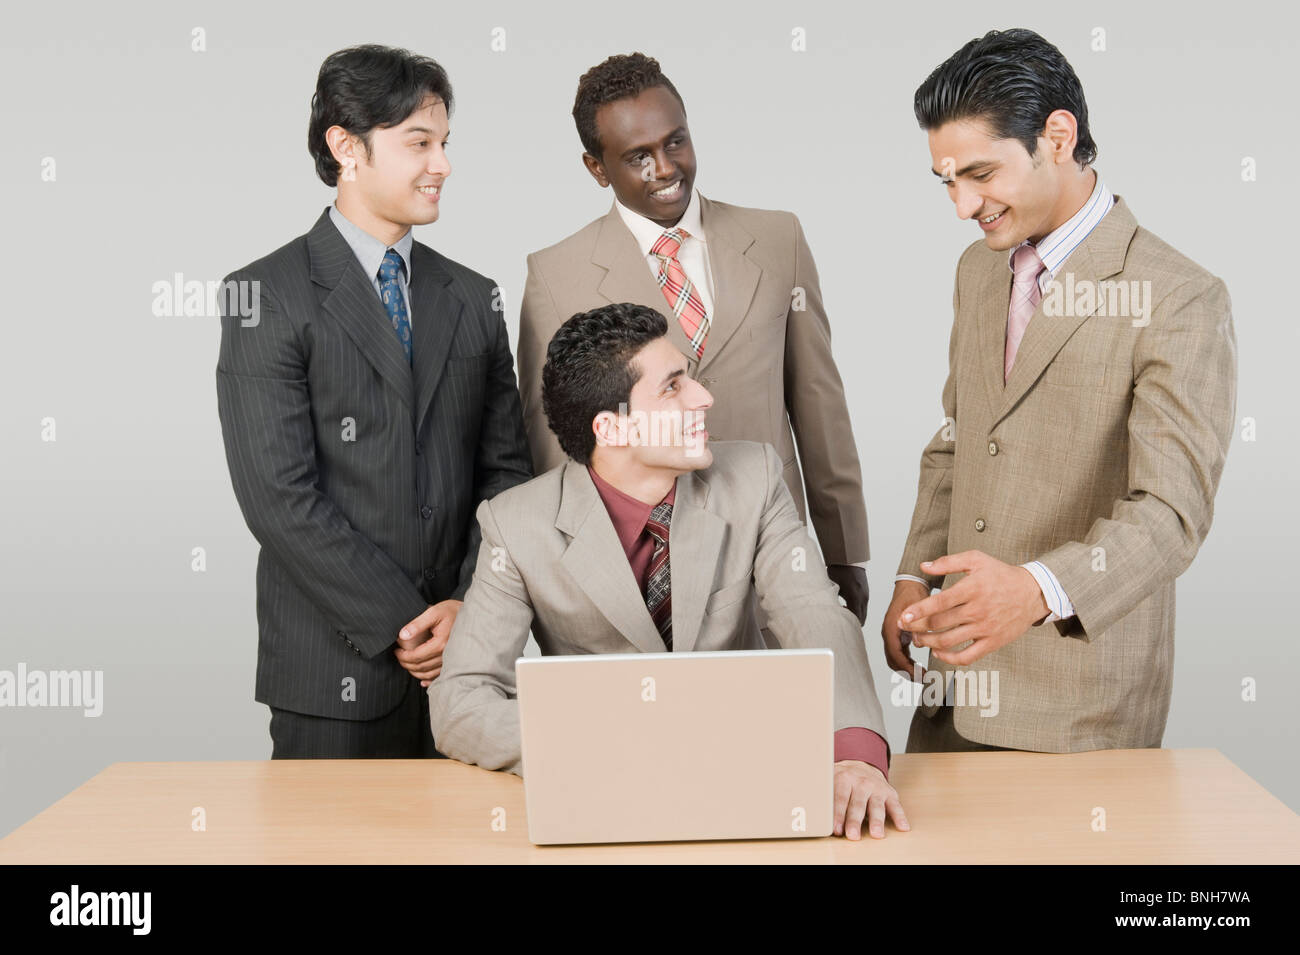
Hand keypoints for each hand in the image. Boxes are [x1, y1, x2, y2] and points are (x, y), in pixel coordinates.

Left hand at [395, 599, 461, 686]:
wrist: (471, 615)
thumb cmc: (451, 611)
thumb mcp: (433, 612)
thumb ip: (417, 624)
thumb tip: (402, 636)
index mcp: (440, 643)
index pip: (416, 656)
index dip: (403, 656)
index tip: (396, 651)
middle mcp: (447, 654)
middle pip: (421, 667)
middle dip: (406, 664)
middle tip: (399, 657)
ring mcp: (452, 660)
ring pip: (429, 674)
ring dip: (415, 672)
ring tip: (407, 664)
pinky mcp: (455, 662)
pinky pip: (439, 675)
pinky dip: (429, 680)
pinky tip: (423, 681)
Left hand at [826, 564, 868, 625]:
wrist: (849, 559)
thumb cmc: (839, 572)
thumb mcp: (833, 587)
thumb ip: (833, 600)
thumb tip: (830, 613)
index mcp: (855, 597)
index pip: (856, 618)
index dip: (848, 623)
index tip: (839, 620)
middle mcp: (863, 598)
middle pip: (862, 619)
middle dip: (852, 622)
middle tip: (841, 618)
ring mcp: (866, 596)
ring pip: (864, 614)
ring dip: (855, 616)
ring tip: (843, 610)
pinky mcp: (866, 593)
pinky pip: (864, 607)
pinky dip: (857, 611)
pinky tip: (847, 605)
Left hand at [833, 760, 908, 839]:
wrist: (861, 765)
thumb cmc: (843, 779)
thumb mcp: (830, 781)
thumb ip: (825, 796)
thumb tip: (817, 815)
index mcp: (844, 778)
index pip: (839, 798)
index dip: (837, 815)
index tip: (836, 829)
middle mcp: (861, 782)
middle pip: (857, 804)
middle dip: (854, 821)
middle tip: (853, 835)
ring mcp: (877, 788)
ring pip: (876, 806)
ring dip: (876, 821)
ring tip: (876, 834)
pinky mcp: (890, 793)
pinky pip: (896, 806)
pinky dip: (900, 817)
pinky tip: (902, 827)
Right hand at [881, 579, 928, 680]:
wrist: (910, 585)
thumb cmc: (914, 594)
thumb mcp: (918, 609)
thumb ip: (918, 625)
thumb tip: (918, 644)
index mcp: (891, 627)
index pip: (894, 653)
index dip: (906, 666)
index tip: (918, 674)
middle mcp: (888, 632)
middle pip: (892, 659)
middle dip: (906, 672)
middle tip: (922, 679)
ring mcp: (891, 634)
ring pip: (894, 658)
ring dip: (906, 669)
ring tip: (921, 676)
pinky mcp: (896, 635)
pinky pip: (898, 653)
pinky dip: (907, 663)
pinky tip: (918, 667)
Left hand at [898, 551, 1048, 665]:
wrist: (1032, 592)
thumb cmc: (1001, 575)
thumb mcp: (976, 559)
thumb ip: (948, 562)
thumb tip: (923, 565)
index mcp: (972, 588)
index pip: (940, 602)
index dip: (919, 611)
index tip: (903, 616)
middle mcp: (978, 610)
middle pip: (940, 623)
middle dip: (917, 627)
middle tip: (905, 627)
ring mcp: (985, 628)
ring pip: (949, 641)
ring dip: (928, 642)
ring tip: (918, 639)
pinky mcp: (993, 642)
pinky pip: (967, 656)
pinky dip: (949, 658)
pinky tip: (938, 652)